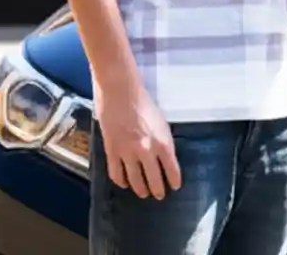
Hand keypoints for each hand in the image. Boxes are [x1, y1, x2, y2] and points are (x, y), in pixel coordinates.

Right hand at [95, 83, 181, 199]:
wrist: (120, 91)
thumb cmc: (143, 101)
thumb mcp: (161, 121)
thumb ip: (161, 140)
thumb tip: (162, 156)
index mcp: (163, 142)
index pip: (172, 169)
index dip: (173, 180)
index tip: (174, 187)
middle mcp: (147, 151)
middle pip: (153, 179)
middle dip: (157, 189)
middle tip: (159, 195)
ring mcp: (127, 152)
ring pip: (135, 180)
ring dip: (140, 189)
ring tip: (143, 193)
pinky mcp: (111, 151)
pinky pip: (116, 173)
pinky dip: (121, 181)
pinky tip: (124, 183)